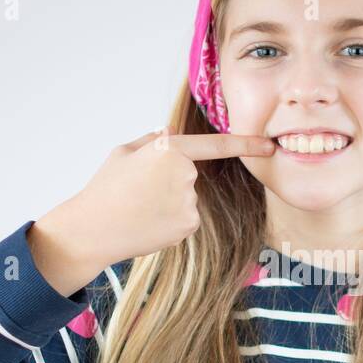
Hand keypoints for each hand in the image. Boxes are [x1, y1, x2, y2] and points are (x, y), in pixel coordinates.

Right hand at [28, 129, 275, 296]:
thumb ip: (153, 141)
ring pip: (188, 199)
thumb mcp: (124, 153)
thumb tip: (170, 132)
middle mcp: (185, 175)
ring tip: (139, 209)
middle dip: (170, 182)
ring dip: (169, 203)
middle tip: (139, 192)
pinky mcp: (188, 226)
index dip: (246, 144)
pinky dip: (170, 221)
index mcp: (169, 150)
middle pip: (190, 176)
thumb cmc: (105, 188)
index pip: (216, 145)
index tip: (269, 146)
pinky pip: (186, 219)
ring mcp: (189, 203)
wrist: (93, 230)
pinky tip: (148, 223)